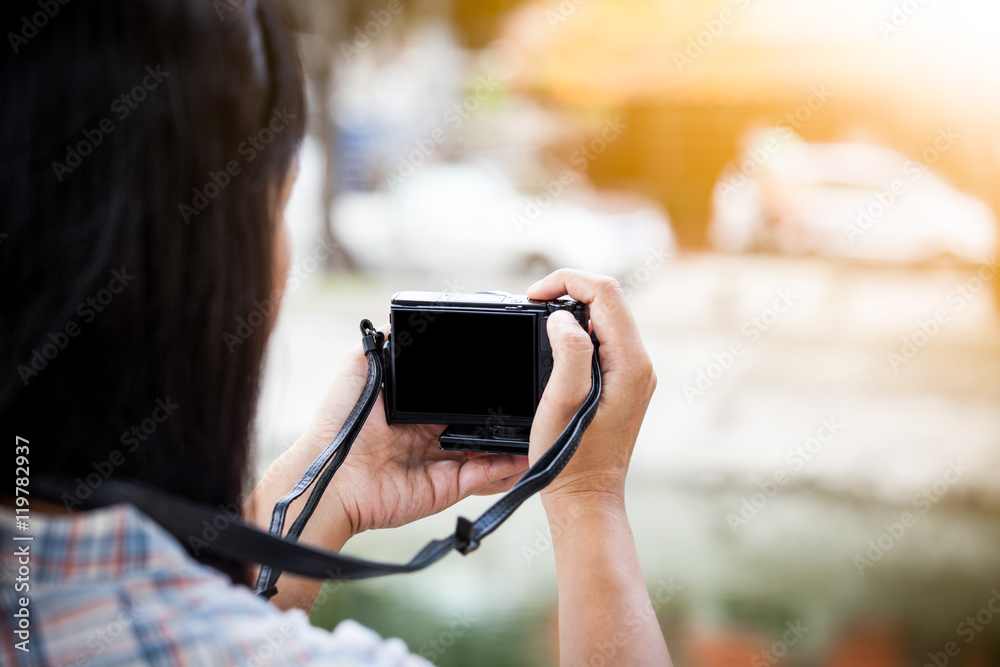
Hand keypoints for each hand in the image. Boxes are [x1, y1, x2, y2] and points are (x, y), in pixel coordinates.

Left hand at [290, 327, 529, 536]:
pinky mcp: (449, 487)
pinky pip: (486, 476)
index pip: (456, 393)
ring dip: (513, 438)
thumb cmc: (337, 426)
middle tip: (530, 394)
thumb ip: (379, 346)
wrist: (332, 476)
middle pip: (478, 420)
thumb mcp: (356, 370)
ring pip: (489, 448)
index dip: (479, 384)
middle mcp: (432, 434)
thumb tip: (395, 321)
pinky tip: (528, 452)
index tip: (504, 365)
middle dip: (503, 410)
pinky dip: (508, 466)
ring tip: (540, 423)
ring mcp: (443, 461)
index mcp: (415, 408)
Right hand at [526, 269, 656, 508]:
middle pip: (609, 300)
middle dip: (569, 290)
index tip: (533, 296)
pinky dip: (578, 331)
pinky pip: (603, 340)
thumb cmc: (571, 459)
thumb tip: (562, 317)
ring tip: (539, 319)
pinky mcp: (622, 384)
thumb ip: (568, 352)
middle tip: (533, 304)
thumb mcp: (562, 402)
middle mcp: (639, 364)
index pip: (605, 292)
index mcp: (630, 363)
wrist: (586, 500)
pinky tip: (554, 345)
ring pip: (606, 318)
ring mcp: (633, 375)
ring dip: (573, 310)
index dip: (567, 281)